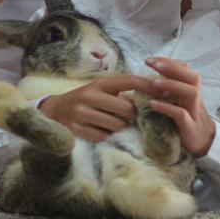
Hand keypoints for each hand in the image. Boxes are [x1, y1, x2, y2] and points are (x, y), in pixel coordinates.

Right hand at [37, 75, 157, 141]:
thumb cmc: (87, 100)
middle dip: (135, 115)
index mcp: (100, 84)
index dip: (147, 86)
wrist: (54, 111)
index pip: (129, 81)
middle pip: (126, 108)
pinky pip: (104, 137)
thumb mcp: (102, 90)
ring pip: (117, 125)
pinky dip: (109, 137)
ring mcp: (82, 113)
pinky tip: (106, 133)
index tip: (164, 91)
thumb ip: (123, 92)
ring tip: (120, 126)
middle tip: (138, 118)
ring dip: (123, 128)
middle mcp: (90, 96)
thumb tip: (156, 94)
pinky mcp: (77, 129)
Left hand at [142, 57, 216, 157]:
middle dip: (172, 68)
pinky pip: (181, 114)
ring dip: (172, 84)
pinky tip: (152, 104)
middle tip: (152, 64)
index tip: (150, 60)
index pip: (185, 71)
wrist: (204, 145)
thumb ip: (166, 93)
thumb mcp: (177, 104)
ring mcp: (194, 113)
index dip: (169, 62)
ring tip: (153, 82)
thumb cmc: (185, 123)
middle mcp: (195, 100)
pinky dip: (166, 107)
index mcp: (191, 92)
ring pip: (191, 92)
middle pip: (192, 77)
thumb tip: (142, 83)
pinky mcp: (190, 127)